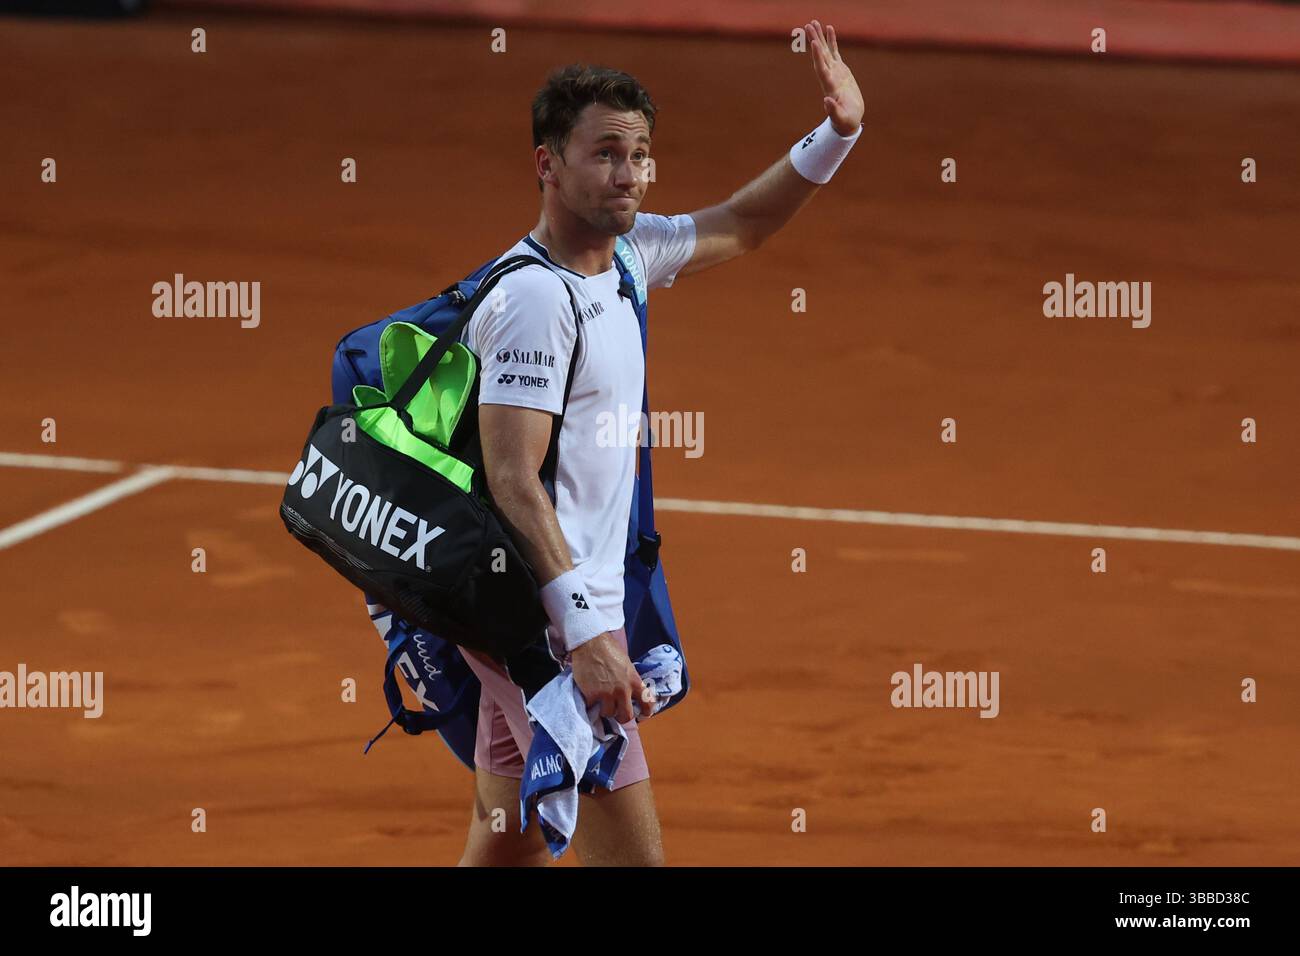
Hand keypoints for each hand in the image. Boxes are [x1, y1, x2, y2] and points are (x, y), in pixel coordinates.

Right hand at [570, 632, 647, 724]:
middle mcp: (622, 690)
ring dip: (604, 710)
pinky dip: (590, 704)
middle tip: (617, 713)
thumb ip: (629, 680)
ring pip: (608, 713)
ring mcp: (606, 693)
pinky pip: (592, 707)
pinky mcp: (591, 694)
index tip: (643, 714)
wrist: (591, 643)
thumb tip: (630, 694)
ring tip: (601, 703)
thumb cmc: (609, 649)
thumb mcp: (627, 665)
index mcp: (634, 681)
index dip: (646, 712)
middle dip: (622, 717)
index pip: (647, 702)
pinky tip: (589, 697)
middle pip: (626, 716)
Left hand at [805, 19, 863, 135]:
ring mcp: (834, 72)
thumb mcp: (841, 118)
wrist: (848, 120)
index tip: (813, 42)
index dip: (817, 56)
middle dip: (814, 40)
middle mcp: (829, 76)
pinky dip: (831, 41)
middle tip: (808, 25)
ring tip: (814, 23)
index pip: (821, 68)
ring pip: (825, 51)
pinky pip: (834, 52)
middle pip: (820, 56)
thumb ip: (833, 111)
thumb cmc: (845, 121)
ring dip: (819, 37)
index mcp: (829, 86)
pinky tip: (829, 28)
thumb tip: (826, 101)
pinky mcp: (840, 70)